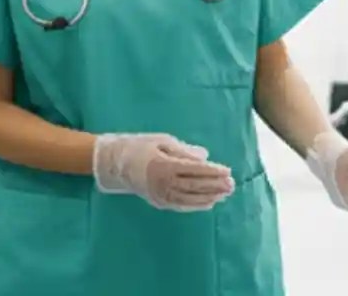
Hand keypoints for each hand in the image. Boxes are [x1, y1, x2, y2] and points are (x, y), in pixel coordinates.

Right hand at [92, 133, 234, 211]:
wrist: (115, 164)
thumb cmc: (141, 146)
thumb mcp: (162, 141)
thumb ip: (184, 150)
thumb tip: (205, 156)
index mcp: (164, 164)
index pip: (194, 169)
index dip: (212, 171)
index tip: (227, 170)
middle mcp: (162, 182)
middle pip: (194, 185)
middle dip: (215, 185)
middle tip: (232, 184)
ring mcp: (160, 195)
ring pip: (189, 198)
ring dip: (209, 197)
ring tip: (225, 194)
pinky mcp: (158, 202)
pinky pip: (180, 205)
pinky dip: (196, 205)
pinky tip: (210, 203)